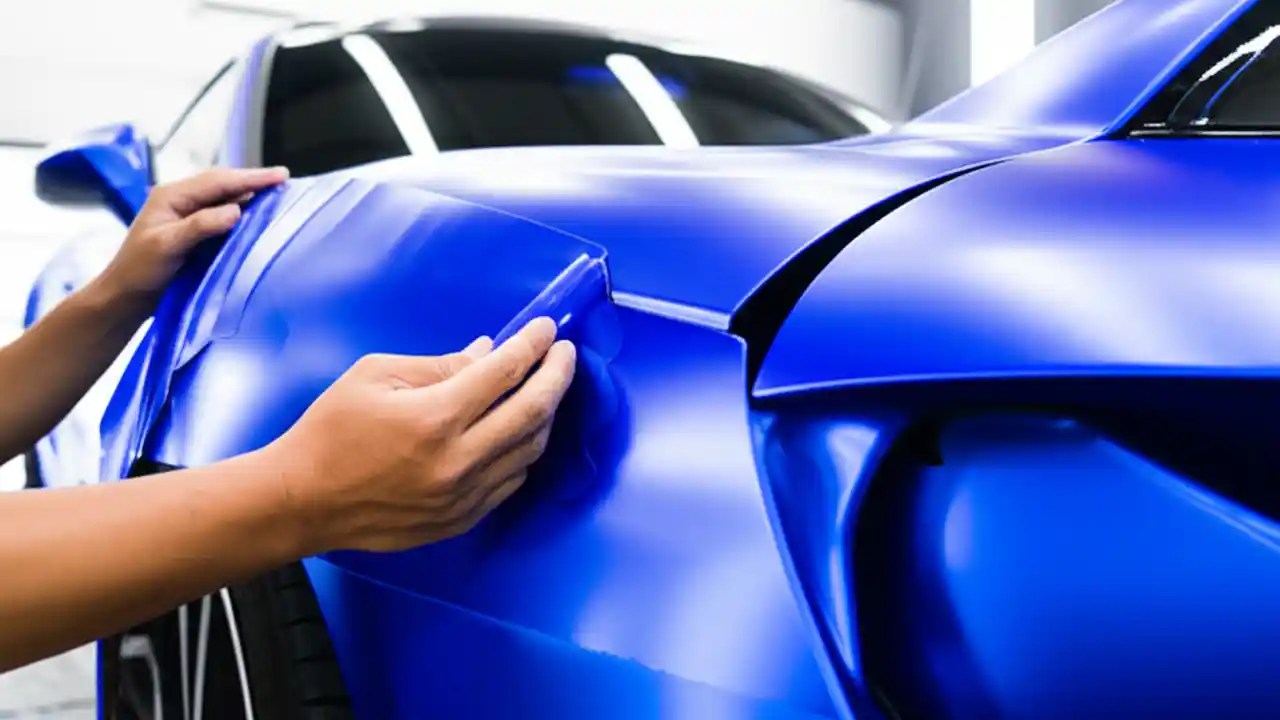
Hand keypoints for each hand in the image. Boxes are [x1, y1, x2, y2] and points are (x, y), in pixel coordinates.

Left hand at [96, 167, 288, 307]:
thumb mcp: (167, 246)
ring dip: (248, 194)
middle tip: (283, 179)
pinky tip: (256, 214)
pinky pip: (221, 215)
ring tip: (276, 192)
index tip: (280, 175)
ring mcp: (187, 215)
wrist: (126, 296)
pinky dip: (241, 211)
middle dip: (252, 181)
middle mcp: (180, 200)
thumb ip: (200, 226)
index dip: (250, 178)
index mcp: (172, 196)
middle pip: (222, 184)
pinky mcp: (194, 231)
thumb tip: (235, 210)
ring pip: (223, 198)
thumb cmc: (140, 270)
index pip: (217, 181)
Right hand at [267, 317, 577, 553]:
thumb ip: (440, 366)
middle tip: (565, 354)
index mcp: (434, 418)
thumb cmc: (331, 430)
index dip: (533, 346)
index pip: (505, 373)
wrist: (303, 501)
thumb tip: (488, 354)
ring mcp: (463, 496)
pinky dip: (524, 450)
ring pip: (529, 450)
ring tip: (545, 387)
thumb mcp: (375, 377)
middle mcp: (458, 461)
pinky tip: (520, 429)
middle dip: (557, 376)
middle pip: (533, 412)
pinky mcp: (461, 520)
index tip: (547, 329)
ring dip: (545, 414)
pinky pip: (511, 480)